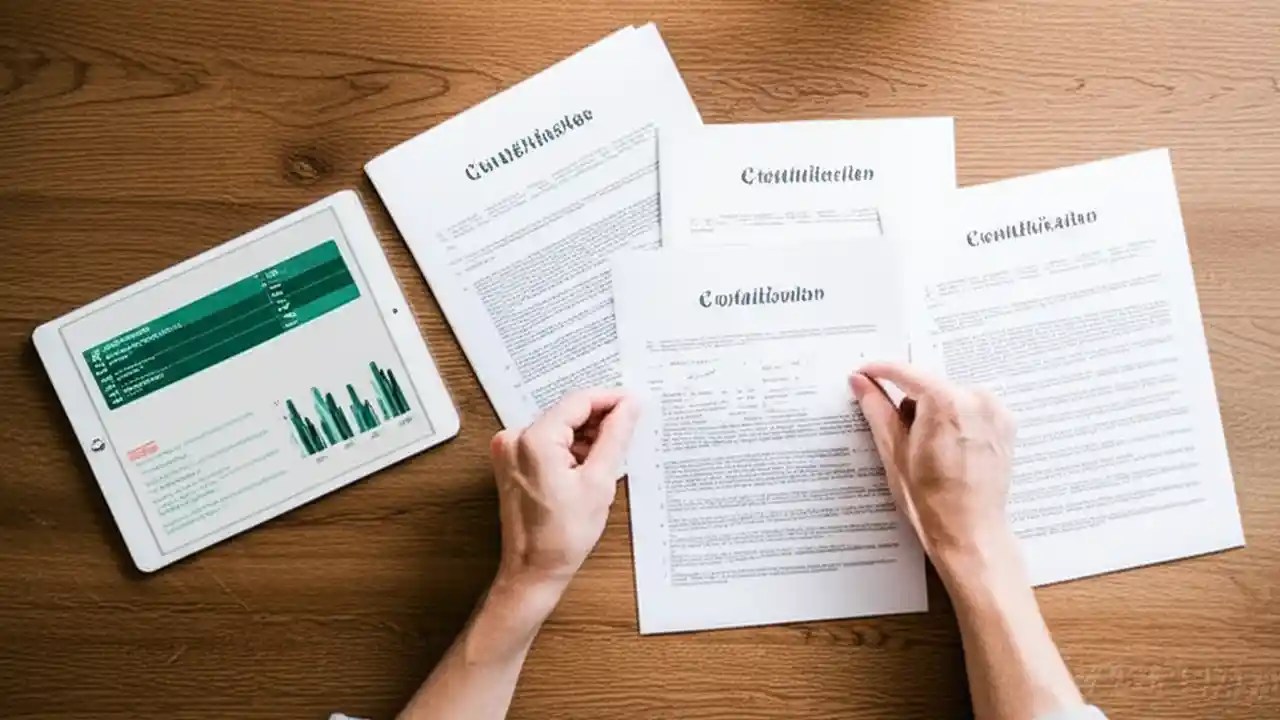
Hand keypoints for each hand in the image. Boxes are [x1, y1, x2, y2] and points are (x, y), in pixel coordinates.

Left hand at [489, 388, 639, 604]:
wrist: (533, 570)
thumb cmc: (562, 536)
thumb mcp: (599, 482)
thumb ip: (614, 436)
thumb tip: (629, 406)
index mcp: (534, 440)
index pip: (579, 401)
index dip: (610, 399)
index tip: (635, 403)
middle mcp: (514, 439)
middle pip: (566, 412)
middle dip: (599, 419)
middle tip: (629, 430)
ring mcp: (508, 451)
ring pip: (558, 427)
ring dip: (584, 436)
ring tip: (609, 456)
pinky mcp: (510, 463)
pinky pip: (546, 442)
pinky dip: (568, 448)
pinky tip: (588, 465)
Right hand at [850, 362, 1018, 582]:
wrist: (970, 533)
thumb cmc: (930, 500)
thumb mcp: (893, 451)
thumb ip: (876, 409)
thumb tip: (860, 382)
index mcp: (945, 402)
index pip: (905, 373)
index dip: (879, 371)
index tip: (863, 373)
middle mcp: (975, 398)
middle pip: (929, 385)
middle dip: (909, 401)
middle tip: (898, 435)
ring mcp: (995, 411)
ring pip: (950, 396)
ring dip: (932, 411)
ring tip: (925, 449)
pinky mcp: (1006, 425)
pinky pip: (970, 409)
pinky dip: (954, 420)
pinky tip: (946, 450)